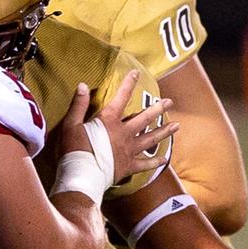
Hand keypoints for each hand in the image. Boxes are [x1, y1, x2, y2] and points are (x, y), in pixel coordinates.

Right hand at [57, 72, 175, 186]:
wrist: (82, 175)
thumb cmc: (73, 150)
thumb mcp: (70, 125)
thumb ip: (78, 105)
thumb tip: (83, 85)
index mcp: (110, 121)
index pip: (121, 98)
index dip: (128, 84)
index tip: (136, 73)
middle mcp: (124, 133)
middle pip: (145, 119)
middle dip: (158, 108)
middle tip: (169, 102)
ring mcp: (129, 150)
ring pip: (151, 139)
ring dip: (164, 131)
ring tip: (177, 126)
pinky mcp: (129, 166)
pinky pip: (145, 163)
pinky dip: (155, 161)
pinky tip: (164, 159)